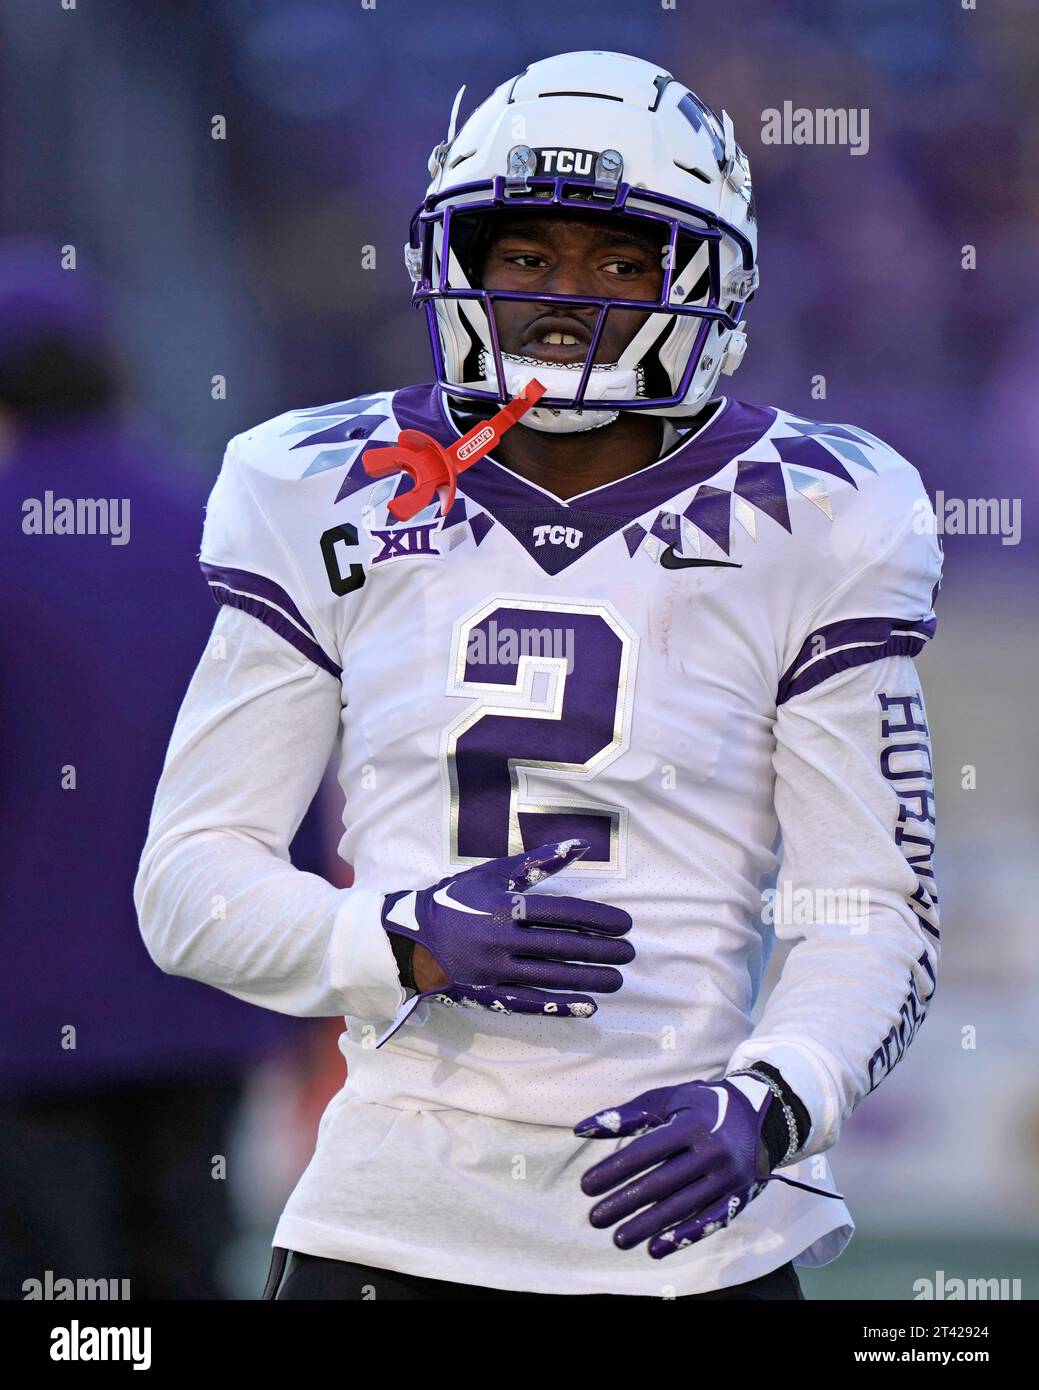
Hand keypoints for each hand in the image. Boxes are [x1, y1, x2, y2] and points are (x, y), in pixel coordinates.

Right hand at [381, 839, 634, 1017]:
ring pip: (550, 975)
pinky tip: (588, 1006)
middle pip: (561, 946)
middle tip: (630, 953)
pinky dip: (560, 1005)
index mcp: (504, 905)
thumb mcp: (494, 873)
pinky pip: (529, 1002)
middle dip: (601, 950)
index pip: (563, 912)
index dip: (598, 919)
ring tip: (618, 979)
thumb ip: (538, 861)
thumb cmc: (457, 899)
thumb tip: (580, 845)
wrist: (409, 937)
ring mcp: (494, 970)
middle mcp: (500, 938)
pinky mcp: (488, 993)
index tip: (625, 924)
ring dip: (589, 978)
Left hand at [574, 1074, 776, 1257]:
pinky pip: (710, 1222)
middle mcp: (712, 1152)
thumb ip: (626, 1115)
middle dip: (625, 1203)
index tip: (587, 1186)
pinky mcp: (739, 1196)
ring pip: (681, 1207)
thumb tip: (582, 1129)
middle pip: (661, 1183)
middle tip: (596, 1218)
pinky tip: (655, 1249)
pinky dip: (682, 1237)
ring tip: (618, 1239)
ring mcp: (728, 1178)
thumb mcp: (668, 1100)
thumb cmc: (702, 1106)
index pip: (646, 1152)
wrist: (761, 1115)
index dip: (614, 1170)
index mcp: (691, 1124)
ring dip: (647, 1226)